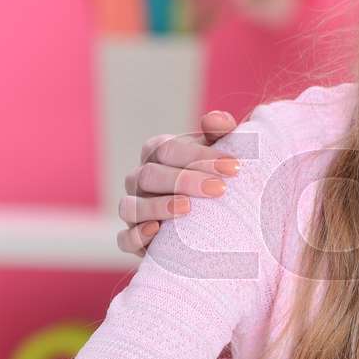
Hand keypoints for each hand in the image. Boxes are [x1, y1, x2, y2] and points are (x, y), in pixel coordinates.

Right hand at [116, 110, 239, 255]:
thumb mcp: (220, 153)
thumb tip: (217, 119)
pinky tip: (156, 231)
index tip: (233, 166)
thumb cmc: (216, 176)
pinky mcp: (134, 239)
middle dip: (185, 180)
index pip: (168, 148)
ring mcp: (133, 209)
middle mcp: (139, 179)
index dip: (199, 156)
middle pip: (150, 175)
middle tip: (220, 189)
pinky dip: (137, 235)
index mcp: (157, 154)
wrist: (216, 217)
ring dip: (158, 206)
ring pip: (131, 205)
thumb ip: (221, 133)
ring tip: (188, 208)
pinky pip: (125, 238)